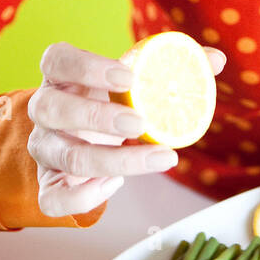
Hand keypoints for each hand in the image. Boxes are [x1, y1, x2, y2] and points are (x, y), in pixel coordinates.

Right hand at [26, 40, 226, 217]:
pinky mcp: (49, 182)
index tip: (129, 76)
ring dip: (112, 160)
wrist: (93, 133)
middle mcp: (44, 107)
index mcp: (61, 73)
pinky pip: (53, 199)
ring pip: (62, 156)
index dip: (87, 67)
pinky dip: (86, 197)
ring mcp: (44, 147)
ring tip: (156, 157)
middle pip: (50, 108)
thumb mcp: (139, 78)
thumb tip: (215, 60)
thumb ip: (176, 66)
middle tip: (141, 124)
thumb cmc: (117, 98)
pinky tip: (117, 183)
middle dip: (96, 117)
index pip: (56, 60)